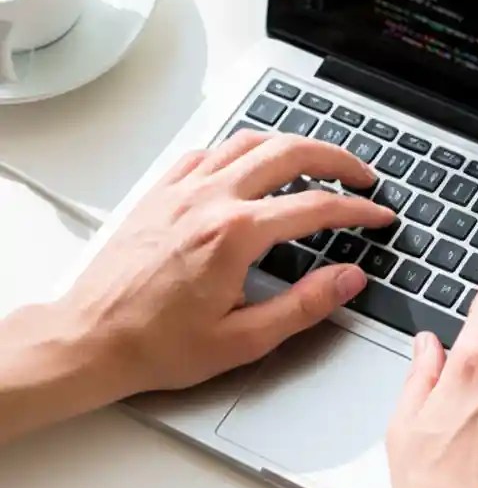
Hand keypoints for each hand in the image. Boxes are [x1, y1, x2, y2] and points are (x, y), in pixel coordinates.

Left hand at [55, 131, 394, 401]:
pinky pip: (209, 152)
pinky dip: (242, 151)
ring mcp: (181, 191)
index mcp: (234, 236)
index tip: (378, 216)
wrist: (89, 340)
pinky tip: (253, 166)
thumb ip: (306, 304)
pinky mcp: (160, 193)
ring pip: (249, 142)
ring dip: (292, 146)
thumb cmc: (156, 345)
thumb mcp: (245, 339)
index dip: (359, 209)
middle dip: (336, 158)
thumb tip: (349, 279)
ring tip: (318, 162)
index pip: (317, 206)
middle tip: (362, 175)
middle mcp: (208, 201)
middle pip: (289, 153)